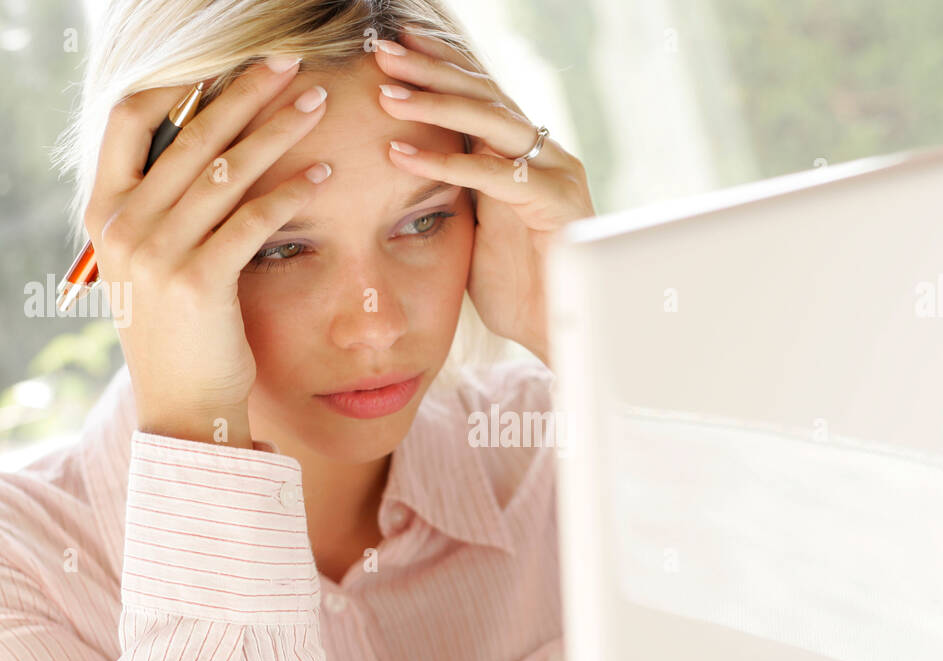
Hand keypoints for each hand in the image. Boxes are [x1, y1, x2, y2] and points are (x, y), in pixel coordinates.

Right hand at [83, 54, 330, 444]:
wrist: (183, 409)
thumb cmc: (180, 331)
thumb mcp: (153, 261)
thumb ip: (164, 205)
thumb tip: (202, 143)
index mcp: (104, 210)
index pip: (128, 116)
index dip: (178, 80)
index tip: (225, 59)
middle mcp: (122, 224)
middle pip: (190, 134)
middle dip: (244, 90)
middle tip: (289, 61)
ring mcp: (156, 253)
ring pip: (226, 170)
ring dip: (277, 129)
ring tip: (317, 102)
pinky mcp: (198, 282)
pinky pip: (253, 221)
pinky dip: (292, 192)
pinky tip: (325, 172)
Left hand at [373, 33, 596, 367]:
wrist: (560, 332)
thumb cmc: (519, 288)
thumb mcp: (477, 226)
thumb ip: (457, 190)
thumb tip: (408, 162)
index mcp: (526, 154)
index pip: (481, 94)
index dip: (440, 66)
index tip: (394, 46)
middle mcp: (545, 153)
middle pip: (484, 95)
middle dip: (431, 70)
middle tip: (382, 50)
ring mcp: (555, 173)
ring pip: (491, 122)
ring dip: (434, 104)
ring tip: (386, 94)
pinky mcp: (555, 203)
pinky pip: (493, 175)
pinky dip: (445, 165)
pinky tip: (401, 155)